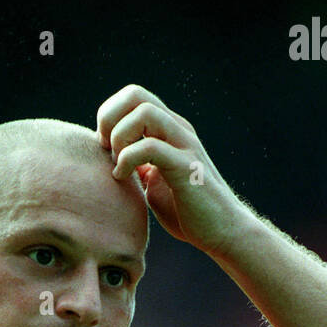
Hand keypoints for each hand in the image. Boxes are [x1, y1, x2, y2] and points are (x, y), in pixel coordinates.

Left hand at [96, 84, 247, 255]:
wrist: (222, 233)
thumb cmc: (186, 211)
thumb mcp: (153, 182)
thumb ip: (137, 165)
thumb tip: (112, 159)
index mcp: (168, 130)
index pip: (133, 96)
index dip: (110, 115)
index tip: (104, 147)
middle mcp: (177, 129)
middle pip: (136, 94)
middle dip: (109, 119)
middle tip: (106, 151)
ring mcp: (184, 145)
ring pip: (145, 112)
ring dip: (120, 137)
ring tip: (118, 165)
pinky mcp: (186, 167)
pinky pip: (151, 147)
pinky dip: (128, 160)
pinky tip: (124, 178)